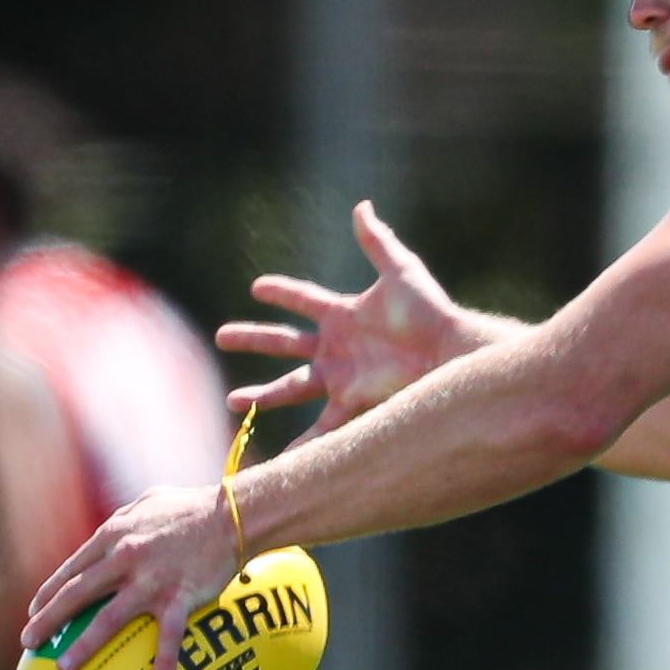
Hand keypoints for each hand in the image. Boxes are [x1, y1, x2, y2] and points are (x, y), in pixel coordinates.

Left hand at [22, 478, 241, 669]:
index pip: (71, 569)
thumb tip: (108, 535)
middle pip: (76, 594)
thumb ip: (121, 521)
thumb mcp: (145, 504)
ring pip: (108, 618)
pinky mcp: (180, 596)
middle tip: (28, 643)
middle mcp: (125, 558)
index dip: (48, 593)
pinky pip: (169, 636)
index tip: (34, 611)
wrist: (232, 515)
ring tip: (64, 668)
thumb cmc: (190, 507)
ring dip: (83, 645)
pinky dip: (163, 662)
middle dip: (48, 620)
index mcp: (113, 535)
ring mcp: (151, 580)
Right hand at [217, 200, 472, 431]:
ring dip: (262, 395)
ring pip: (290, 387)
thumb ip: (377, 242)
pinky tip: (284, 462)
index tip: (257, 287)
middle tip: (219, 335)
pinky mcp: (351, 403)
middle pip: (284, 342)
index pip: (303, 298)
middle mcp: (336, 347)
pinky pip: (319, 429)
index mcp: (343, 314)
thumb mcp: (400, 272)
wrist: (450, 354)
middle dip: (254, 338)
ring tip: (232, 400)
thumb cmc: (430, 313)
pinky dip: (301, 447)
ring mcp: (340, 377)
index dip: (282, 292)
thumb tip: (361, 207)